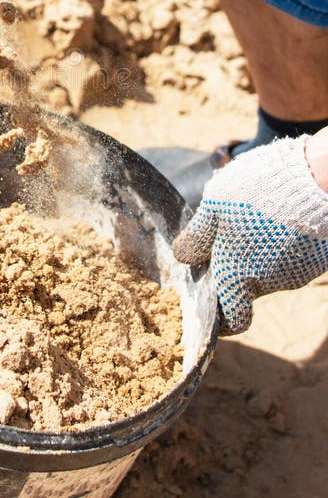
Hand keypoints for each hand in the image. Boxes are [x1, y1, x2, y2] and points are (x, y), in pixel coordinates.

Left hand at [173, 136, 327, 334]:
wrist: (310, 179)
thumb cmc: (255, 192)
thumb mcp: (213, 207)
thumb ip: (197, 236)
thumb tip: (183, 257)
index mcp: (237, 276)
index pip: (234, 319)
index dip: (224, 319)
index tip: (215, 305)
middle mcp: (269, 282)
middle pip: (249, 285)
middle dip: (239, 266)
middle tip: (233, 233)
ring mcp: (297, 271)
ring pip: (272, 269)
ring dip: (262, 252)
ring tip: (260, 215)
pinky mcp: (316, 258)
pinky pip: (294, 256)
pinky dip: (285, 244)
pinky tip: (282, 216)